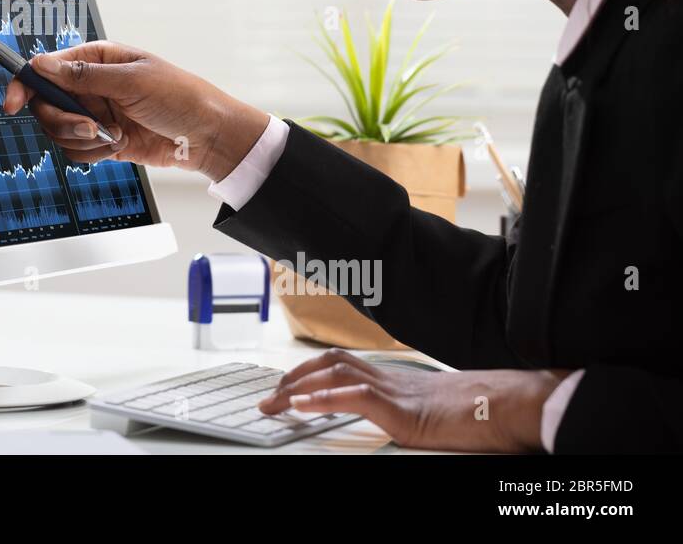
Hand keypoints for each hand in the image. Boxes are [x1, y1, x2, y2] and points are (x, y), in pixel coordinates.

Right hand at [3, 40, 268, 178]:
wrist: (206, 136)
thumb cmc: (180, 96)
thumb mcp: (133, 80)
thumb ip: (84, 76)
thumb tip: (42, 65)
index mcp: (95, 60)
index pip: (44, 69)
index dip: (23, 84)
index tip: (11, 103)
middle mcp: (90, 86)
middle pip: (46, 105)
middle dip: (63, 121)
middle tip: (89, 127)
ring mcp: (94, 114)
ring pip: (59, 132)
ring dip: (83, 140)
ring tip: (114, 135)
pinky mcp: (102, 140)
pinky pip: (77, 152)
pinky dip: (94, 153)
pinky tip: (119, 145)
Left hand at [256, 349, 566, 451]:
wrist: (517, 406)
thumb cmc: (486, 412)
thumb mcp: (438, 414)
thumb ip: (414, 413)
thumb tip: (405, 422)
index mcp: (398, 381)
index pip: (343, 365)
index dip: (311, 371)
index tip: (287, 385)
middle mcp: (392, 380)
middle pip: (330, 364)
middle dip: (294, 377)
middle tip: (269, 396)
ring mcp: (397, 393)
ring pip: (334, 374)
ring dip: (298, 387)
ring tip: (275, 400)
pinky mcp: (405, 411)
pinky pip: (356, 397)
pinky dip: (324, 399)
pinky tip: (303, 405)